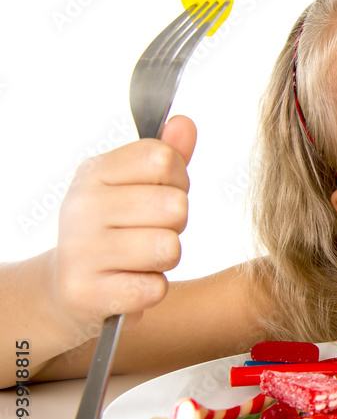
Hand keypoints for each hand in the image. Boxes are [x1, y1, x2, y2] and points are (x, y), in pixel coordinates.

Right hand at [52, 115, 196, 328]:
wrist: (70, 287)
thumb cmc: (114, 229)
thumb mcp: (135, 186)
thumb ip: (167, 156)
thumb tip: (185, 124)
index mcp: (94, 173)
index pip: (162, 158)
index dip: (176, 180)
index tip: (157, 194)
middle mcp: (81, 207)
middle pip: (174, 205)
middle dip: (175, 224)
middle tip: (149, 231)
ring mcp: (80, 251)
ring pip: (169, 248)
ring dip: (165, 259)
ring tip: (140, 258)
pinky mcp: (88, 294)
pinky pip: (155, 288)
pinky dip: (152, 289)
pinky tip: (130, 283)